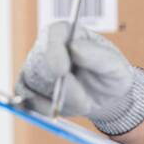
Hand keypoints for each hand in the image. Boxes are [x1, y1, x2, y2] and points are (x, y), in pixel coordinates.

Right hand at [14, 20, 143, 134]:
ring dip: (58, 99)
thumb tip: (74, 47)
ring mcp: (35, 67)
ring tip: (83, 102)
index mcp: (68, 34)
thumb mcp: (115, 66)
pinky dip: (47, 109)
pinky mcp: (29, 88)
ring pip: (34, 83)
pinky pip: (29, 100)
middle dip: (57, 84)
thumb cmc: (110, 75)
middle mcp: (47, 47)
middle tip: (82, 100)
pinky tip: (64, 108)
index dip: (53, 50)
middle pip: (38, 60)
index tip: (61, 71)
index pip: (53, 33)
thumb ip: (97, 56)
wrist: (104, 98)